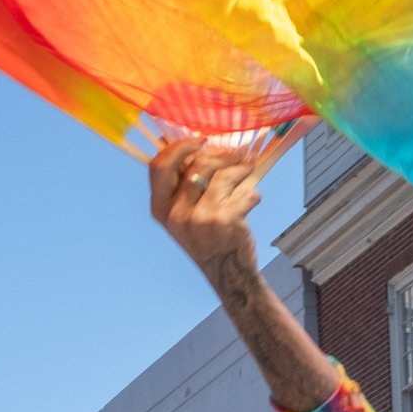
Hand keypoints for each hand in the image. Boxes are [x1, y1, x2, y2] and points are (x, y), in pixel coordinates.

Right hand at [149, 135, 263, 282]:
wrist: (227, 272)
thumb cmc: (208, 238)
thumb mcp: (185, 214)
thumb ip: (184, 184)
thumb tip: (195, 144)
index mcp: (160, 208)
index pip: (159, 166)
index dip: (179, 147)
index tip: (200, 140)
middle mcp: (176, 213)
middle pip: (196, 165)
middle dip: (221, 154)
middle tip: (237, 153)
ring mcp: (200, 218)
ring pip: (223, 176)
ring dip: (240, 168)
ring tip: (248, 168)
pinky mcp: (224, 221)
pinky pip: (243, 193)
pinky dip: (252, 194)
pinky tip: (253, 199)